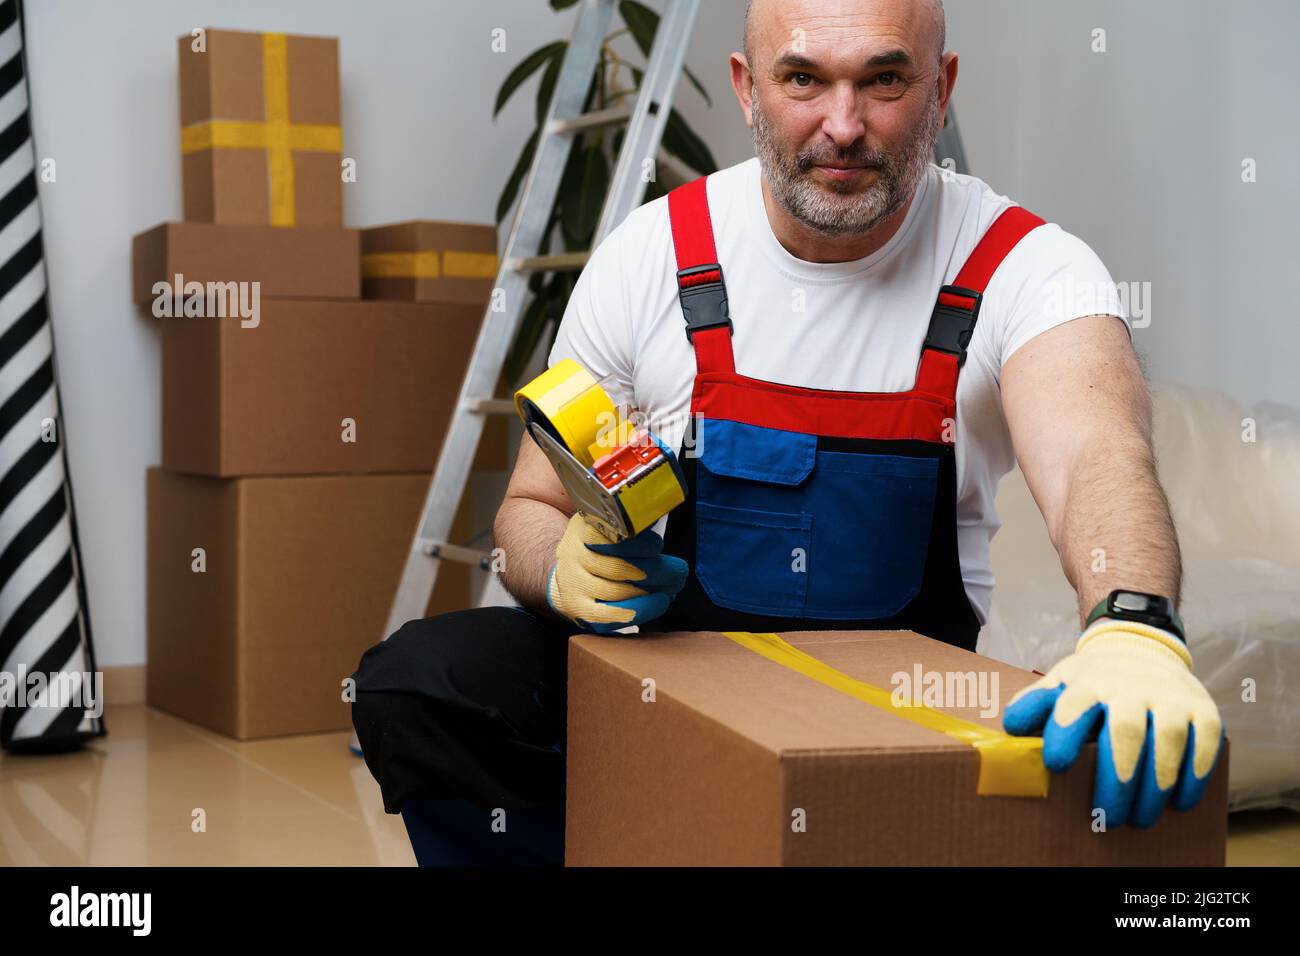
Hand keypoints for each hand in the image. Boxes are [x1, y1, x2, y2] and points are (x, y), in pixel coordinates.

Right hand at [546, 512, 687, 634]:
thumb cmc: (606, 548)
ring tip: (671, 589)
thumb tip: (664, 520)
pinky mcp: (576, 607)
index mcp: (584, 527)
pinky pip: (608, 615)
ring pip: (617, 592)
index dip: (638, 543)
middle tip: (679, 572)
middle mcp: (572, 554)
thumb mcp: (613, 526)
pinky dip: (638, 610)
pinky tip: (658, 603)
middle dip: (656, 572)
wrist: (574, 573)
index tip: (658, 546)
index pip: (610, 536)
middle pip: (618, 567)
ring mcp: (572, 583)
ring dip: (651, 593)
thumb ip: (636, 525)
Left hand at [1002, 619, 1223, 827]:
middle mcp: (1131, 687)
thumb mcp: (1060, 683)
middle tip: (1107, 816)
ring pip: (1166, 740)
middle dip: (1117, 778)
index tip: (1055, 765)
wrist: (1143, 648)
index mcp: (1089, 683)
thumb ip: (1035, 705)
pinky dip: (1194, 775)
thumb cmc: (1094, 680)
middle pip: (1125, 731)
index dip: (1064, 733)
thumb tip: (1011, 728)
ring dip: (1155, 784)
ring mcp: (1170, 696)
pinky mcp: (1202, 709)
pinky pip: (1204, 743)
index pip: (1074, 706)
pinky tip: (1179, 802)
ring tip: (1141, 817)